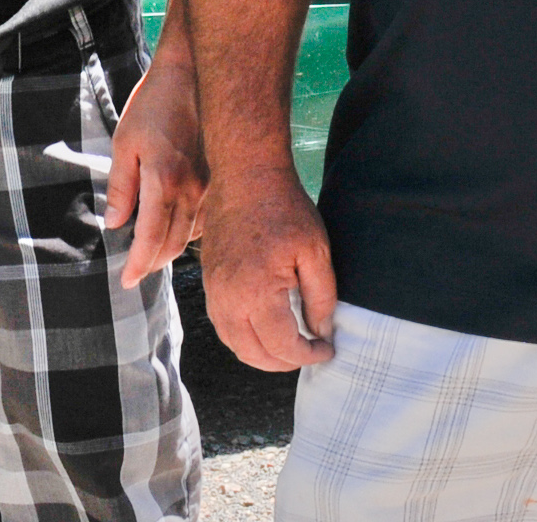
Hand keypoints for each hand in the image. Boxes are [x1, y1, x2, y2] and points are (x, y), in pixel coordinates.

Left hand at [107, 44, 205, 286]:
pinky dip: (189, 230)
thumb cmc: (155, 103)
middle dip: (153, 263)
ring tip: (153, 254)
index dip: (137, 265)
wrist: (193, 73)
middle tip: (137, 272)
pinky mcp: (220, 177)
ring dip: (172, 249)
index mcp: (164, 182)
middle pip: (174, 245)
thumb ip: (121, 186)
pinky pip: (206, 217)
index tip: (126, 281)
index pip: (151, 240)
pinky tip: (178, 227)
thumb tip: (116, 223)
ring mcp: (211, 185)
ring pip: (192, 234)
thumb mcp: (125, 141)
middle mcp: (193, 190)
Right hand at [198, 164, 336, 371]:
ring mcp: (214, 291)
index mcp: (257, 293)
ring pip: (235, 344)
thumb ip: (321, 298)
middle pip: (254, 354)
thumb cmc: (284, 208)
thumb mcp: (316, 251)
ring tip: (290, 346)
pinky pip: (223, 325)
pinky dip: (244, 338)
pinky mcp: (209, 281)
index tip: (327, 349)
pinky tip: (265, 329)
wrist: (246, 174)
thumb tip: (321, 332)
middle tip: (310, 351)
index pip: (283, 346)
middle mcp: (229, 299)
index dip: (310, 355)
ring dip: (262, 355)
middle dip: (285, 362)